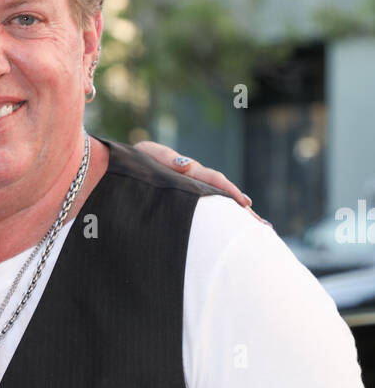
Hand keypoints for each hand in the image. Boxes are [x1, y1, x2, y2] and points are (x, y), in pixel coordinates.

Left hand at [134, 141, 268, 223]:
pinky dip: (218, 219)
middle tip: (261, 225)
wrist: (125, 164)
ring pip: (217, 204)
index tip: (245, 204)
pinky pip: (205, 210)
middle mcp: (195, 180)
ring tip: (253, 230)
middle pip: (223, 194)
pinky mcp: (184, 200)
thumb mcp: (149, 155)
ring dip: (234, 217)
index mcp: (188, 170)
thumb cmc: (136, 160)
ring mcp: (191, 190)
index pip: (214, 180)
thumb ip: (166, 159)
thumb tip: (188, 165)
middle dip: (242, 210)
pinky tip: (228, 232)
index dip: (230, 191)